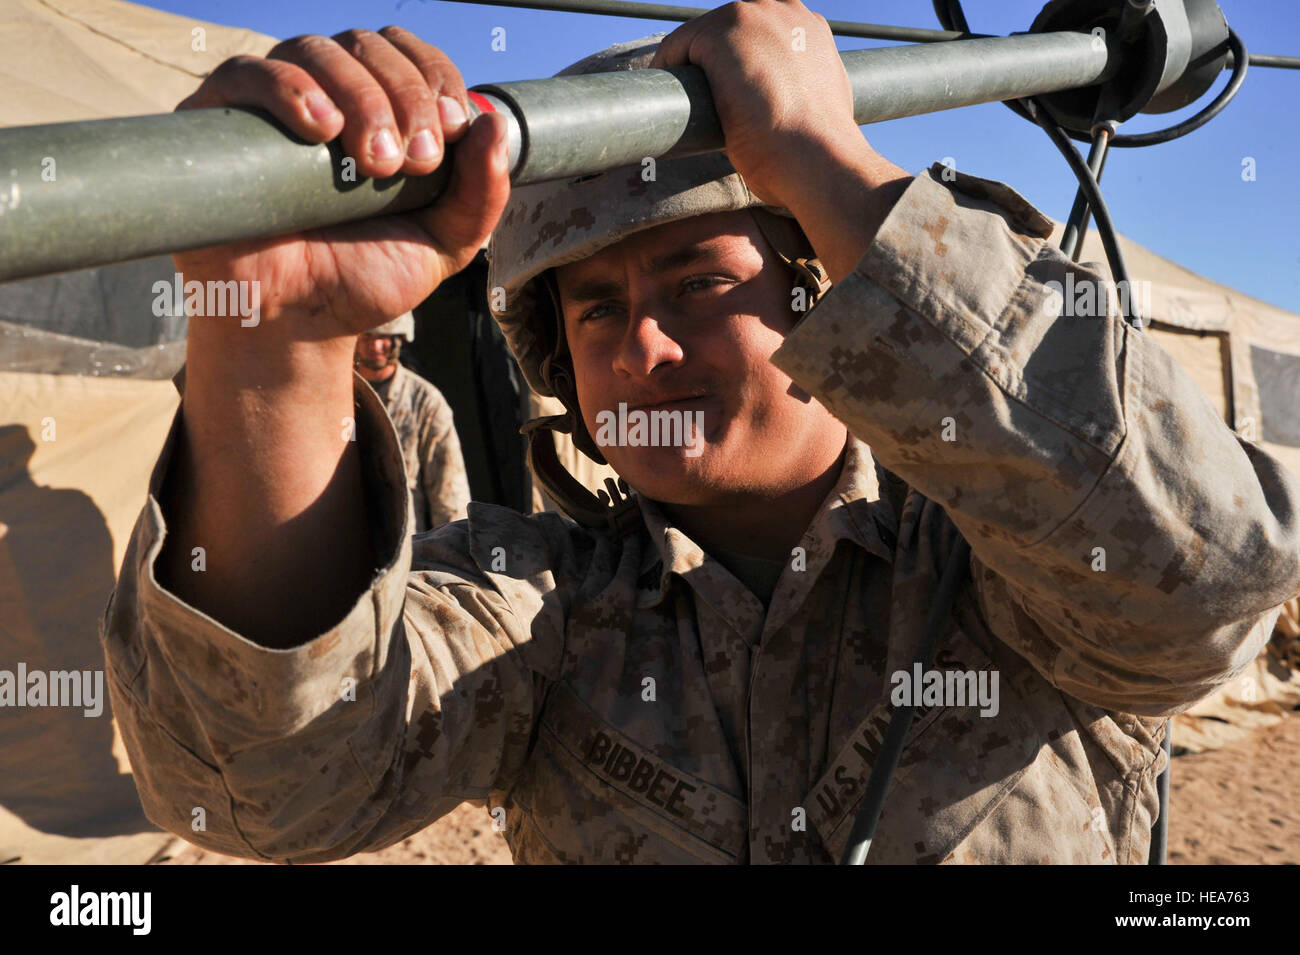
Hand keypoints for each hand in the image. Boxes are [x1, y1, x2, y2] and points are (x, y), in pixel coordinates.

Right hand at [173, 26, 509, 336]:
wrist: (298, 326)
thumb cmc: (363, 278)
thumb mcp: (444, 243)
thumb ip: (480, 194)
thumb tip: (497, 122)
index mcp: (378, 110)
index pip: (407, 54)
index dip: (435, 76)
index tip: (452, 129)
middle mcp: (324, 96)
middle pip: (366, 47)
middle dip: (405, 96)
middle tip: (414, 163)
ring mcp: (270, 106)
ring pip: (314, 51)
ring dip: (360, 94)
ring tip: (373, 160)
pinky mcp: (218, 123)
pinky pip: (247, 74)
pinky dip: (289, 88)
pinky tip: (321, 128)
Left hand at [651, 1, 911, 281]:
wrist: (816, 158)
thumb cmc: (817, 154)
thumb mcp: (815, 109)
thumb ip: (798, 94)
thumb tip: (775, 112)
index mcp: (809, 29)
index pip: (761, 36)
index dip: (740, 64)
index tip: (726, 92)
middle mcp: (784, 11)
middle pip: (732, 31)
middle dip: (715, 63)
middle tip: (701, 101)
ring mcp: (752, 15)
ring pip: (704, 36)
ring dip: (690, 66)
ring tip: (679, 103)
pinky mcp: (721, 31)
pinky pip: (680, 43)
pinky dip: (667, 67)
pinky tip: (665, 96)